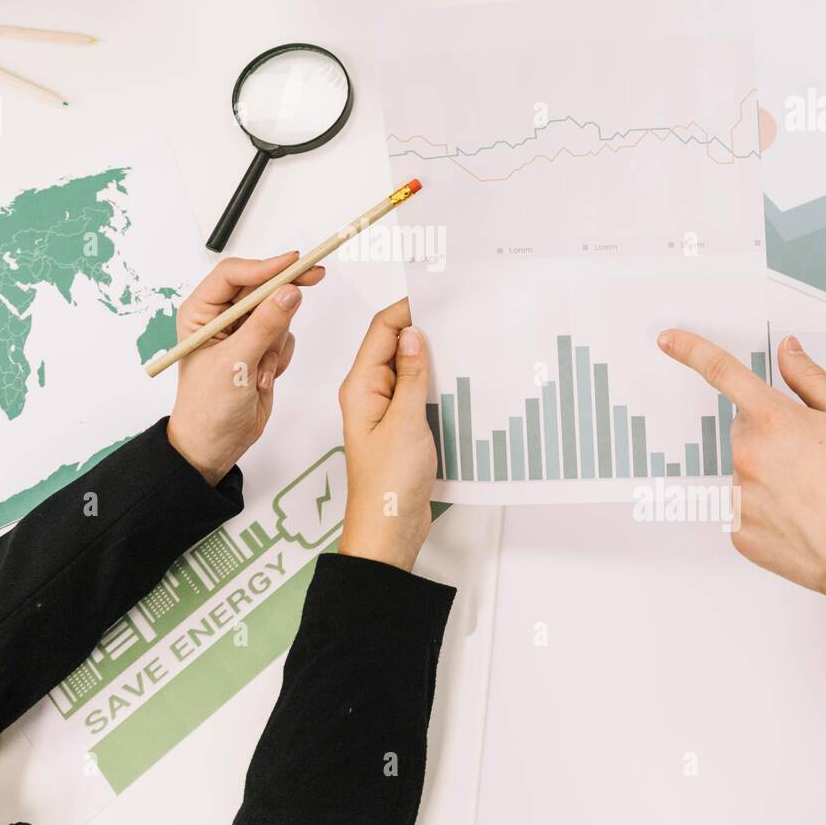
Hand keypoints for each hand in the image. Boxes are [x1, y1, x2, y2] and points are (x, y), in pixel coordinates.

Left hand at [167, 253, 324, 484]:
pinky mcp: (261, 349)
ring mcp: (243, 333)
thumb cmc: (207, 408)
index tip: (294, 263)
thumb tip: (290, 292)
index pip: (233, 275)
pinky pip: (285, 336)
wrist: (215, 445)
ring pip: (278, 312)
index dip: (265, 267)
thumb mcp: (235, 363)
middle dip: (283, 292)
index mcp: (200, 313)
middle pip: (260, 286)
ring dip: (277, 340)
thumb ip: (264, 326)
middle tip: (316, 275)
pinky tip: (265, 378)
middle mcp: (220, 317)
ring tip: (261, 370)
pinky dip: (281, 355)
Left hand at [338, 299, 438, 571]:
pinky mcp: (402, 425)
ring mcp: (386, 409)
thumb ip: (412, 376)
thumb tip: (414, 334)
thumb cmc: (389, 484)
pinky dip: (435, 380)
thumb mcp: (406, 422)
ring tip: (464, 341)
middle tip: (459, 315)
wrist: (390, 528)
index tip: (438, 296)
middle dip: (423, 328)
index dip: (407, 309)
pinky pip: (417, 391)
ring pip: (409, 368)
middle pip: (394, 345)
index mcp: (361, 386)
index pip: (381, 330)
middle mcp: (370, 392)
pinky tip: (458, 378)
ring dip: (432, 355)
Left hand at [657, 330, 825, 592]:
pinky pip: (747, 509)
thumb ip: (810, 380)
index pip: (723, 373)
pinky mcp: (739, 531)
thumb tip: (788, 351)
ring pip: (746, 471)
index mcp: (774, 421)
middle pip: (745, 430)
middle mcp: (748, 456)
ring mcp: (740, 496)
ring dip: (771, 476)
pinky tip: (802, 520)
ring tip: (815, 496)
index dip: (691, 350)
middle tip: (814, 459)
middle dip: (772, 435)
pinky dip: (769, 511)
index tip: (669, 339)